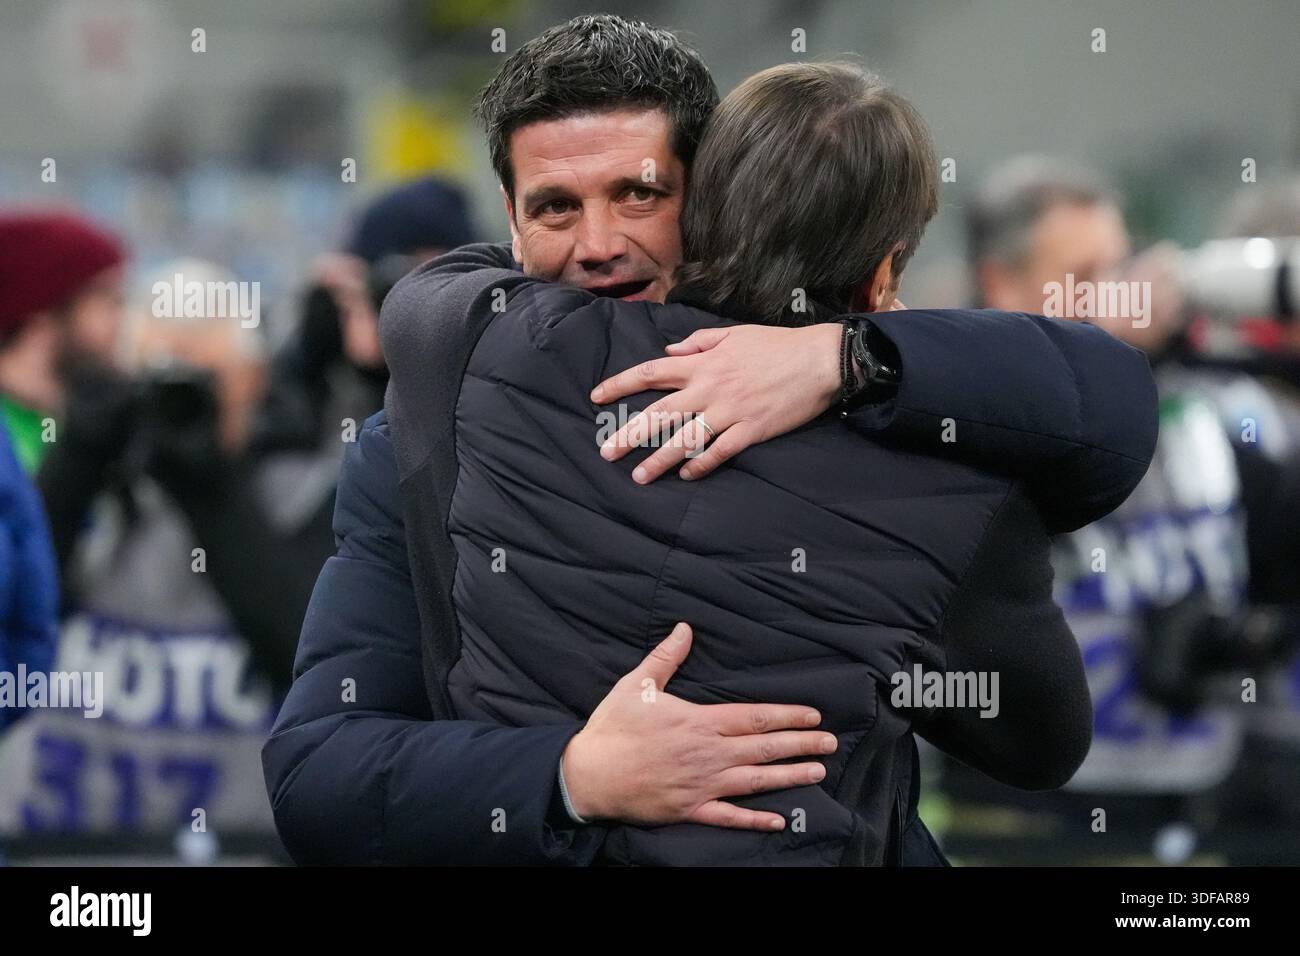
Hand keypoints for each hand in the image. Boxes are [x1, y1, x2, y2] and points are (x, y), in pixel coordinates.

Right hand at [560, 623, 836, 829]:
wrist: (588, 775)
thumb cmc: (612, 728)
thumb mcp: (637, 684)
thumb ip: (665, 657)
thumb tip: (684, 628)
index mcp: (699, 721)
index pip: (755, 717)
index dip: (788, 716)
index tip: (813, 716)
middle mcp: (709, 754)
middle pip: (764, 748)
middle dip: (800, 744)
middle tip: (830, 744)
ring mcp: (702, 785)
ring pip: (756, 781)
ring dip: (789, 776)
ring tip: (817, 773)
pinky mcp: (690, 809)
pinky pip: (729, 817)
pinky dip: (755, 820)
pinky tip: (778, 820)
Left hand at [590, 323, 842, 482]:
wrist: (818, 360)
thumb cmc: (777, 345)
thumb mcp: (734, 334)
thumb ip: (698, 343)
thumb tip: (669, 352)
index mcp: (703, 364)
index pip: (651, 373)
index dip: (620, 384)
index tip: (597, 397)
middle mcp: (709, 389)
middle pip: (660, 413)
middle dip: (630, 433)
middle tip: (607, 453)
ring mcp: (729, 412)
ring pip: (685, 439)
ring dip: (660, 459)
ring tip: (639, 477)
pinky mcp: (750, 431)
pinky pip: (719, 452)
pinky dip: (702, 465)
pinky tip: (686, 476)